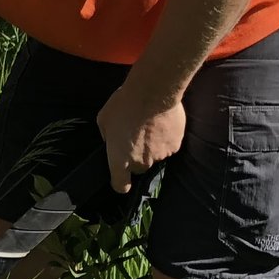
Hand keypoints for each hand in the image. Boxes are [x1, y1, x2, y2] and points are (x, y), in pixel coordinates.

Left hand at [97, 79, 187, 193]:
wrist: (152, 93)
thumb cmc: (124, 104)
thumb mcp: (104, 120)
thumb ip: (108, 137)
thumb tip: (113, 140)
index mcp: (119, 159)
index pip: (120, 185)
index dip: (120, 183)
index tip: (121, 179)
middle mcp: (140, 163)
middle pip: (138, 168)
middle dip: (136, 158)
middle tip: (134, 137)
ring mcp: (160, 156)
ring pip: (155, 156)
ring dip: (152, 146)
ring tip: (149, 126)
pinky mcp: (175, 147)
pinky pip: (169, 147)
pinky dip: (165, 138)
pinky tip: (161, 123)